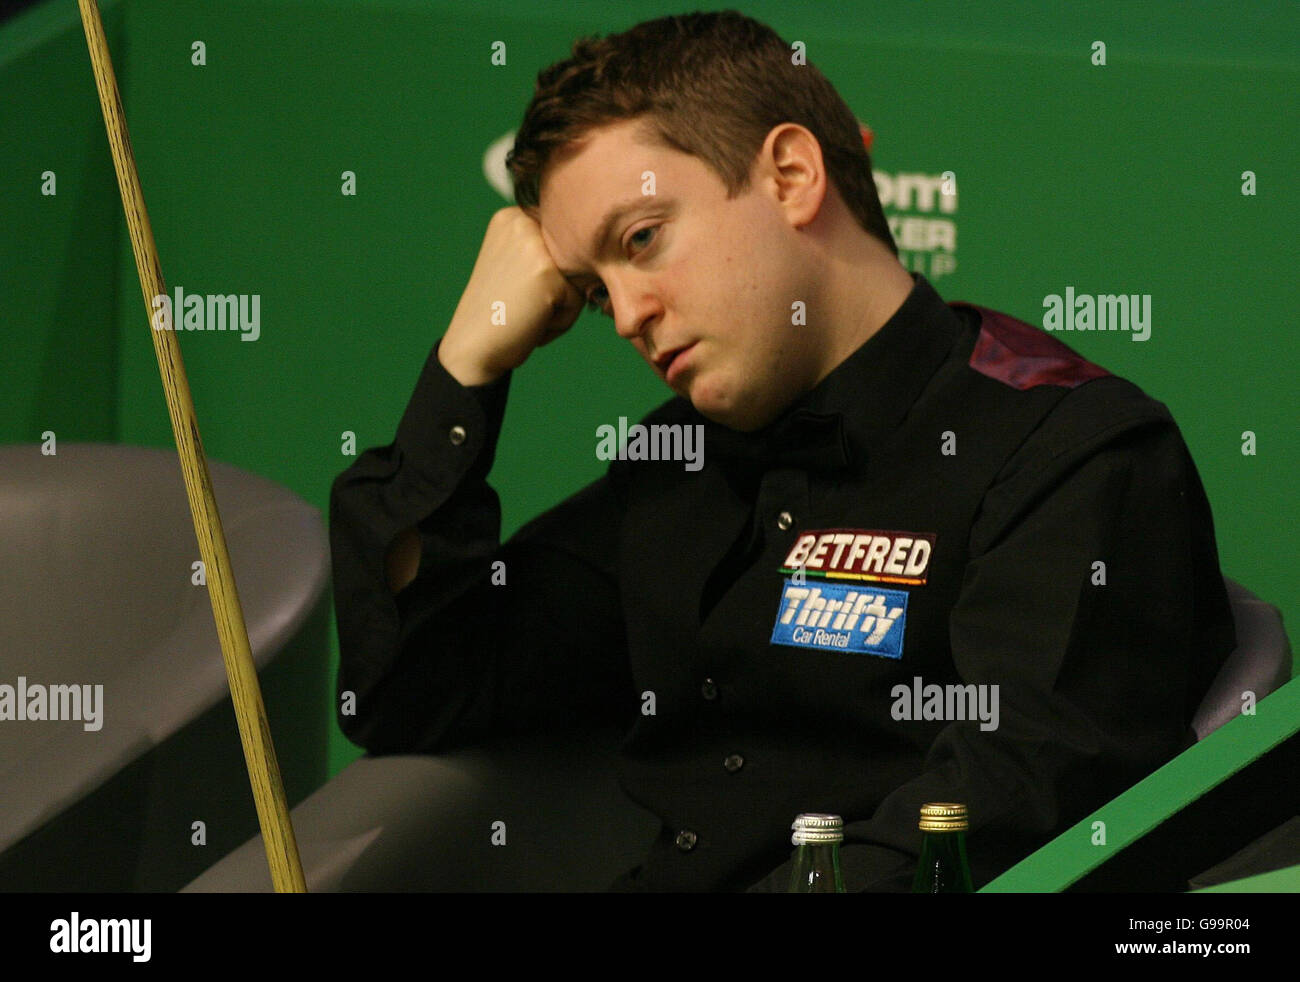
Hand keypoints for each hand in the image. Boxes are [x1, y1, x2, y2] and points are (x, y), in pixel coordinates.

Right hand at [438, 206, 585, 385]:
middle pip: (575, 258)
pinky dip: (561, 321)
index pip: (564, 243)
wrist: (472, 347)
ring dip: (562, 305)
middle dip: (559, 290)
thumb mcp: (518, 266)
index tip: (521, 291)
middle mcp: (521, 221)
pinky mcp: (548, 273)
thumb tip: (600, 252)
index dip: (552, 276)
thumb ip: (550, 251)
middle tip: (522, 304)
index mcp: (512, 216)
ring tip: (528, 313)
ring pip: (580, 278)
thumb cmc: (501, 313)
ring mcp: (534, 245)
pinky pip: (578, 300)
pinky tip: (531, 324)